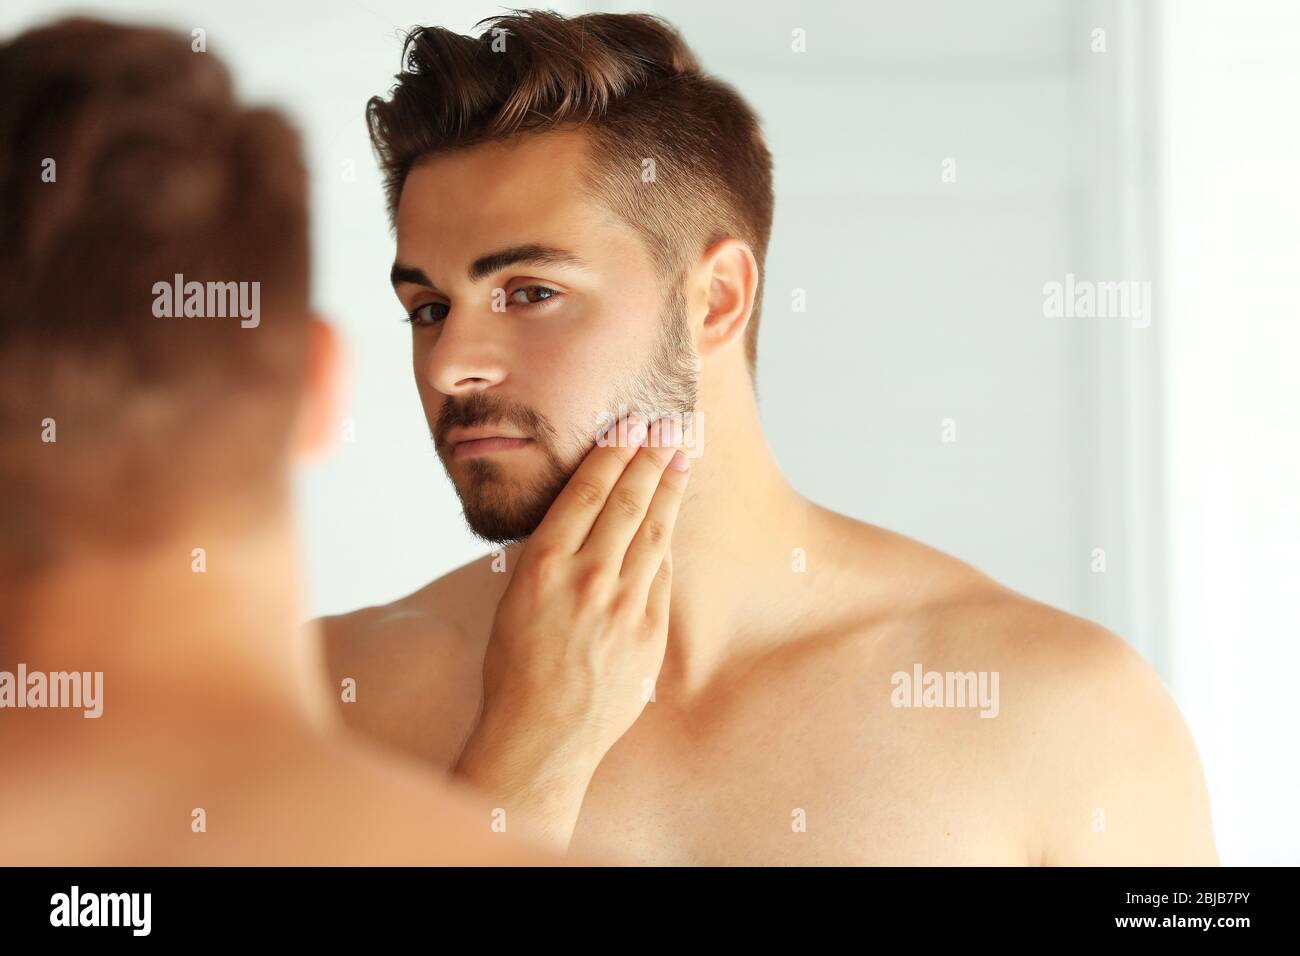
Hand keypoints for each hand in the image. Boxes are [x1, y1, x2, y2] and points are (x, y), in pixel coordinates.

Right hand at [453, 415, 689, 849]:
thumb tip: (580, 518)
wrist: (542, 737)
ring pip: (653, 532)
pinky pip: (661, 575)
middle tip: (668, 426)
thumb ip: (548, 558)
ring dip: (668, 490)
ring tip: (680, 456)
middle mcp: (587, 579)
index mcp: (542, 566)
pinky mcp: (650, 632)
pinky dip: (664, 541)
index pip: (587, 492)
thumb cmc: (514, 670)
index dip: (613, 454)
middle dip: (650, 458)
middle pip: (627, 502)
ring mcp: (624, 606)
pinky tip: (670, 518)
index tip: (630, 426)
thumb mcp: (513, 601)